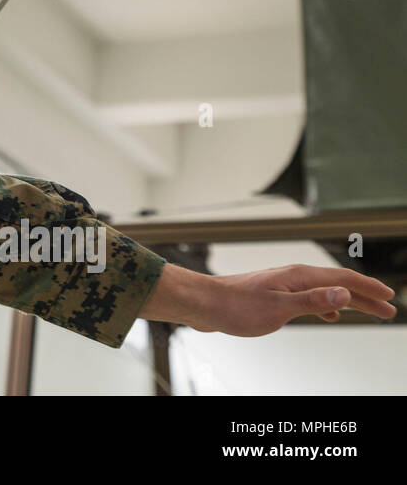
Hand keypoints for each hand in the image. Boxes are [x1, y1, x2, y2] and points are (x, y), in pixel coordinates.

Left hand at [141, 262, 397, 336]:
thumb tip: (344, 293)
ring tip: (368, 312)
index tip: (389, 298)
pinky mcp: (275, 294)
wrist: (204, 304)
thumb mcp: (279, 307)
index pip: (342, 279)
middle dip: (365, 296)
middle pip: (338, 284)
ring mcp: (284, 284)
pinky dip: (327, 306)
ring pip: (326, 291)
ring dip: (349, 301)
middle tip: (389, 309)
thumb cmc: (236, 306)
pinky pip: (311, 298)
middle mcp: (294, 276)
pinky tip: (330, 316)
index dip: (368, 288)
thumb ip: (313, 301)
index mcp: (299, 276)